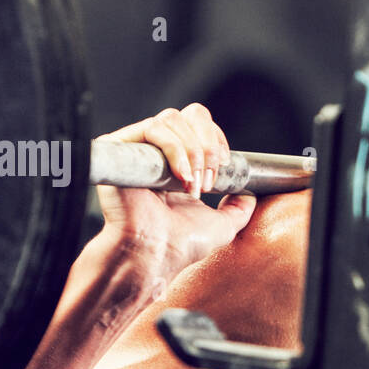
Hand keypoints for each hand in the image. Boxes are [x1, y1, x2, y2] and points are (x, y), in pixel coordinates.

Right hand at [93, 104, 257, 284]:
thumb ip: (240, 207)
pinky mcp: (118, 147)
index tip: (224, 166)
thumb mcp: (224, 224)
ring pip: (172, 119)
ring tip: (192, 185)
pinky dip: (175, 150)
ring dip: (192, 152)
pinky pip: (152, 128)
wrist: (156, 253)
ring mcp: (136, 148)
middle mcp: (156, 151)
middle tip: (208, 179)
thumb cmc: (181, 244)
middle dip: (208, 145)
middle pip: (189, 115)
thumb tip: (250, 192)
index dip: (216, 139)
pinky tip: (180, 177)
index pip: (198, 125)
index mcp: (177, 163)